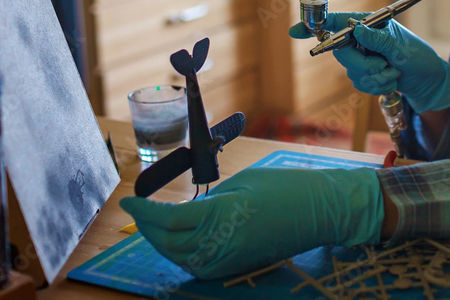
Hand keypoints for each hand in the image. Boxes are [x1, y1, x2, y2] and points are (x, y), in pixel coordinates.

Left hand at [119, 167, 383, 279]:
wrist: (321, 211)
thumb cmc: (286, 187)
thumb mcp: (243, 184)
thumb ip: (211, 200)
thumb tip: (188, 210)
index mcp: (223, 217)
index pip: (169, 220)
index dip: (144, 211)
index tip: (128, 199)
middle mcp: (222, 244)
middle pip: (169, 243)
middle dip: (147, 228)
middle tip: (136, 211)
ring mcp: (229, 260)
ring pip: (180, 258)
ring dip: (160, 242)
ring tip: (151, 224)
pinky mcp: (236, 267)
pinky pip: (197, 265)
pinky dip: (180, 253)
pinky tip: (177, 239)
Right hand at [289, 12, 449, 112]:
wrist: (428, 80)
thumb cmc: (418, 56)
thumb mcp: (402, 46)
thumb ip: (379, 39)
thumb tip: (357, 30)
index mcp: (367, 23)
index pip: (335, 22)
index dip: (314, 25)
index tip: (296, 32)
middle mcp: (360, 38)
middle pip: (340, 52)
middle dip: (363, 65)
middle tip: (384, 65)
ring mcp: (360, 57)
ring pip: (352, 73)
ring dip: (376, 78)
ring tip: (394, 71)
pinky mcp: (363, 74)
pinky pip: (360, 85)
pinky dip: (377, 86)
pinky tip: (391, 80)